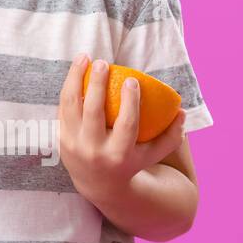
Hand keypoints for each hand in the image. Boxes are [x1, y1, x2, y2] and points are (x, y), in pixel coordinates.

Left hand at [58, 55, 185, 199]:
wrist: (97, 184)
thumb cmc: (130, 161)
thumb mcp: (152, 155)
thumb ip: (171, 135)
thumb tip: (182, 111)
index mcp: (120, 155)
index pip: (126, 124)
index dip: (130, 101)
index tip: (132, 79)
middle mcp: (94, 151)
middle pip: (93, 112)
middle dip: (97, 84)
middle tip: (103, 62)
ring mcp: (74, 145)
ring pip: (71, 105)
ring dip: (75, 78)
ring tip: (84, 57)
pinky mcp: (60, 138)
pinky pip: (63, 107)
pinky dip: (69, 87)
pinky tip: (76, 71)